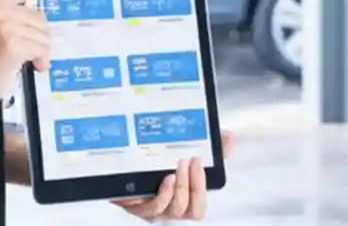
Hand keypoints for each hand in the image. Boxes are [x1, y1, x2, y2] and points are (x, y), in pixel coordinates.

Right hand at [0, 0, 54, 112]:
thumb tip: (39, 14)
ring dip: (40, 51)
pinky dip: (41, 60)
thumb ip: (13, 16)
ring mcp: (4, 26)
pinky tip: (33, 66)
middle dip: (41, 37)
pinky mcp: (12, 45)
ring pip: (43, 34)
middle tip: (33, 53)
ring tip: (28, 62)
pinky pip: (41, 49)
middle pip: (39, 16)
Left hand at [112, 132, 234, 221]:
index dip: (204, 185)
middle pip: (193, 211)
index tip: (200, 160)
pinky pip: (153, 208)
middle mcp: (170, 208)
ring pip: (175, 209)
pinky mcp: (137, 205)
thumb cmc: (153, 166)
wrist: (119, 167)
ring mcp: (154, 209)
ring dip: (181, 188)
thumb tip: (228, 136)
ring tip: (178, 166)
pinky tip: (165, 179)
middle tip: (192, 161)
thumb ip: (208, 148)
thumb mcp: (179, 154)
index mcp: (183, 199)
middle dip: (196, 186)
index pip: (200, 205)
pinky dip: (163, 194)